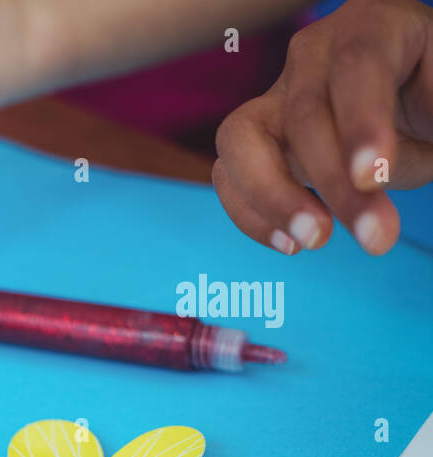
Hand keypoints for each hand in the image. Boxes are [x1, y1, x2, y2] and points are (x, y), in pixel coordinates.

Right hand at [213, 0, 432, 255]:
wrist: (403, 110)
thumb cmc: (427, 99)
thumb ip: (429, 115)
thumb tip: (379, 169)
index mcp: (371, 28)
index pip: (357, 66)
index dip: (362, 123)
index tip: (373, 179)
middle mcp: (312, 58)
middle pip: (301, 115)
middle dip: (333, 184)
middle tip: (373, 237)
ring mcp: (273, 99)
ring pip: (240, 140)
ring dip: (272, 198)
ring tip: (314, 240)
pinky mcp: (251, 143)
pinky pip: (228, 176)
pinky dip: (252, 216)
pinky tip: (292, 244)